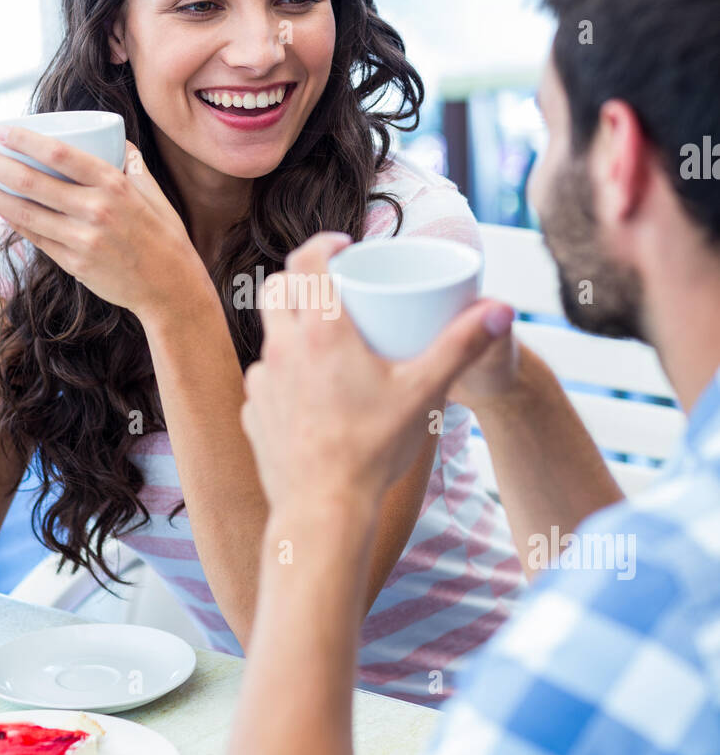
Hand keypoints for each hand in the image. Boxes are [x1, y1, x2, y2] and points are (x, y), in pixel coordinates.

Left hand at [0, 125, 209, 321]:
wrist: (171, 289)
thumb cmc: (165, 239)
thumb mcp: (155, 195)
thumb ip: (134, 167)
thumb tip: (120, 142)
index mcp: (115, 185)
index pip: (59, 154)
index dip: (25, 140)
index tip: (1, 130)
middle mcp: (96, 210)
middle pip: (33, 182)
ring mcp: (82, 239)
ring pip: (27, 213)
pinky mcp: (74, 264)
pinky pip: (37, 239)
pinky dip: (15, 223)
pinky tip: (1, 211)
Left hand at [240, 233, 514, 512]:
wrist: (323, 512)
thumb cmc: (374, 449)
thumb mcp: (426, 391)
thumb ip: (464, 346)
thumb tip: (501, 308)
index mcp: (321, 331)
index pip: (306, 260)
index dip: (323, 242)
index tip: (342, 245)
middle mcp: (282, 348)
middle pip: (277, 289)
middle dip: (303, 279)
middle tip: (334, 289)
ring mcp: (263, 382)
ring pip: (271, 335)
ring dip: (293, 329)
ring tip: (328, 346)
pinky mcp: (254, 413)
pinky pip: (267, 380)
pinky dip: (285, 375)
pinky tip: (311, 395)